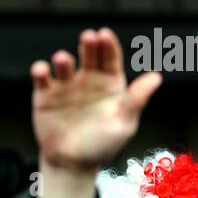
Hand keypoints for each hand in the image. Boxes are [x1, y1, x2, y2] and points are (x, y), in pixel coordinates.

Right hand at [30, 29, 162, 172]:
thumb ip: (136, 100)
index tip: (104, 34)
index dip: (108, 44)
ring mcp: (66, 86)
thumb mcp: (123, 124)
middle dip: (88, 44)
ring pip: (64, 65)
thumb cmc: (102, 145)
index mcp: (110, 83)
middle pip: (89, 55)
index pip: (110, 58)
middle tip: (88, 37)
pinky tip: (42, 70)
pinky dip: (40, 72)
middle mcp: (88, 80)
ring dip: (63, 59)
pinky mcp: (45, 95)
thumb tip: (156, 77)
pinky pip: (42, 80)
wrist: (71, 163)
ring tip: (62, 60)